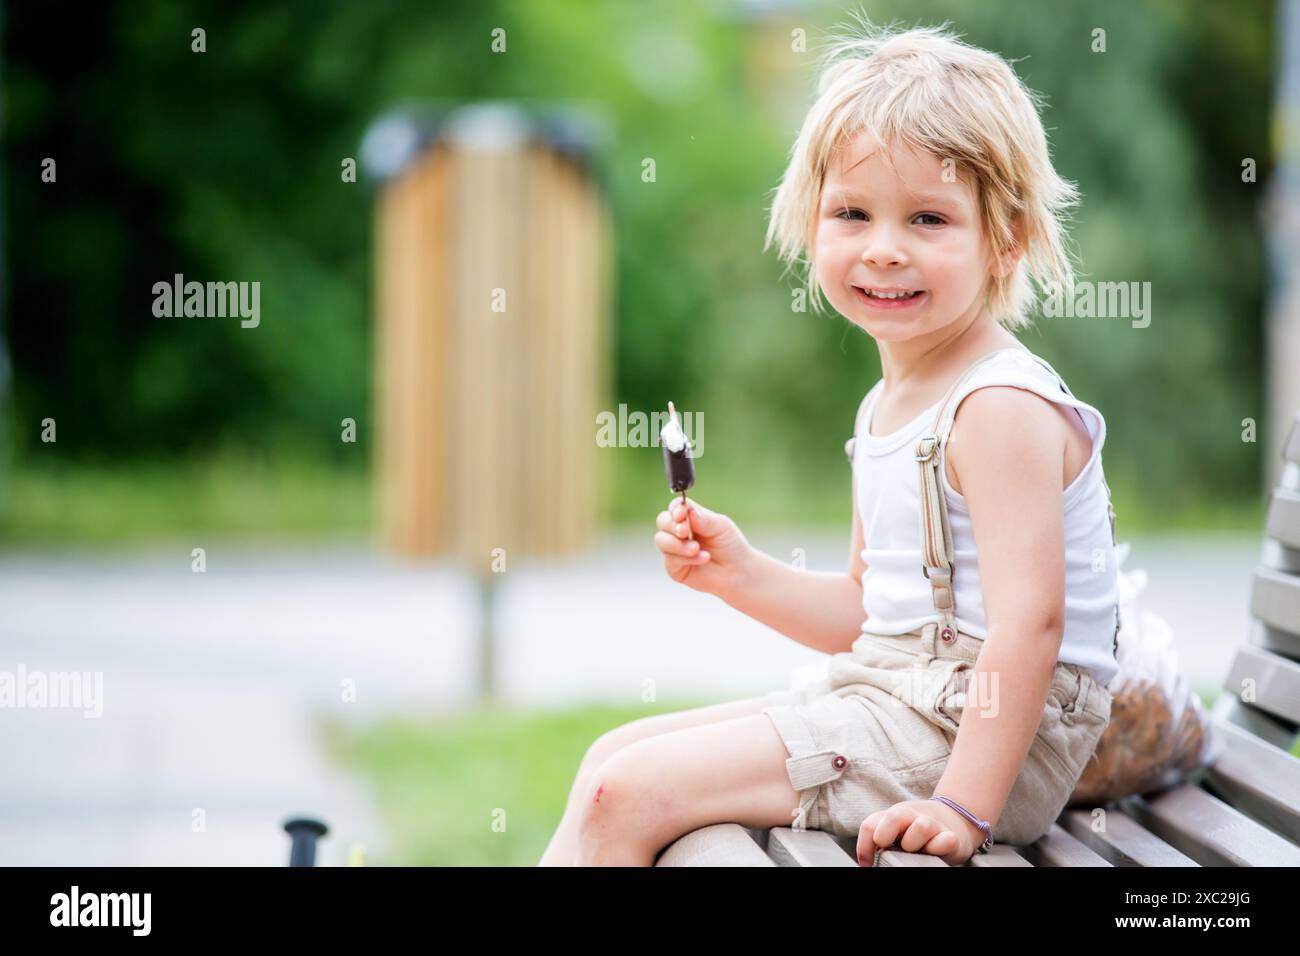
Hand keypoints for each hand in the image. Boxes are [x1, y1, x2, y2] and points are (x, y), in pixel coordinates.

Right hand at [653, 496, 752, 599]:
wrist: (739, 572)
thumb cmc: (731, 546)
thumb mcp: (721, 526)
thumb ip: (703, 518)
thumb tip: (687, 509)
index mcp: (690, 518)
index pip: (675, 507)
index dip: (675, 509)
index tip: (681, 513)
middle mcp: (679, 532)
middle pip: (662, 521)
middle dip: (672, 525)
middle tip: (685, 531)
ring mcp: (675, 550)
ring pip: (661, 540)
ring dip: (678, 544)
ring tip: (696, 548)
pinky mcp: (675, 569)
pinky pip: (670, 560)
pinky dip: (686, 558)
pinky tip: (703, 558)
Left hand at [856, 799, 985, 866]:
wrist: (954, 817)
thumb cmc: (917, 830)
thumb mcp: (897, 829)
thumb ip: (883, 838)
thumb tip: (868, 862)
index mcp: (894, 816)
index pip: (870, 825)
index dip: (864, 846)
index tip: (867, 863)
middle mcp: (912, 816)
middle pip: (893, 817)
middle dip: (885, 835)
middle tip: (887, 848)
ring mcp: (933, 824)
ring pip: (921, 827)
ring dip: (913, 842)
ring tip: (915, 851)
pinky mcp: (952, 837)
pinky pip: (947, 840)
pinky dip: (940, 846)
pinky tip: (935, 851)